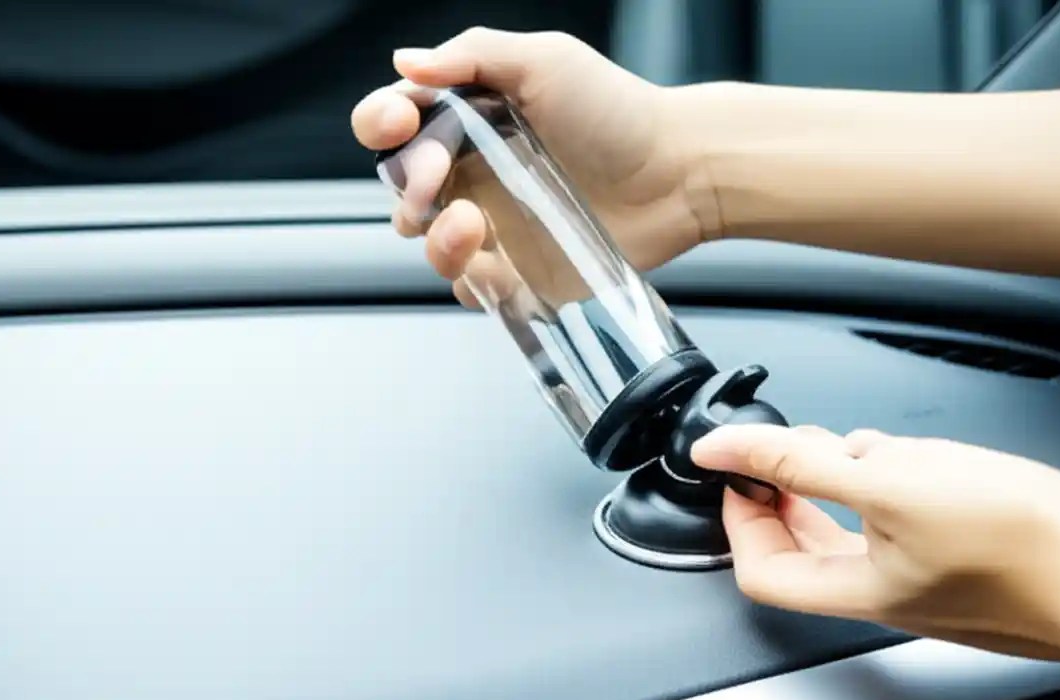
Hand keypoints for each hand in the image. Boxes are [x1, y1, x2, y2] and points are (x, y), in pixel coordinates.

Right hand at [350, 27, 721, 306]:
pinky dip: (469, 278)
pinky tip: (495, 259)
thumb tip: (407, 61)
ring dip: (433, 237)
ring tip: (471, 223)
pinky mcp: (519, 272)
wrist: (678, 173)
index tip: (399, 123)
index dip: (381, 124)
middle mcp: (473, 173)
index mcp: (467, 119)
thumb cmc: (618, 110)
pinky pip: (470, 286)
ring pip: (427, 243)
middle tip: (438, 180)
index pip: (394, 123)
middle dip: (407, 187)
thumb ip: (472, 53)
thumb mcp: (546, 60)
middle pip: (401, 189)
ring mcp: (494, 225)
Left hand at [691, 424, 1059, 662]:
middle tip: (777, 453)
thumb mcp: (888, 482)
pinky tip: (904, 455)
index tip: (735, 474)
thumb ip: (798, 463)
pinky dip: (891, 480)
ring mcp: (931, 575)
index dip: (738, 519)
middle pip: (806, 548)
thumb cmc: (1021, 541)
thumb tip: (723, 450)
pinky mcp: (967, 552)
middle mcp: (890, 591)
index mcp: (859, 590)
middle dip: (784, 493)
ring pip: (859, 526)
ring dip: (837, 481)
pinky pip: (907, 516)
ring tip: (835, 447)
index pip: (762, 571)